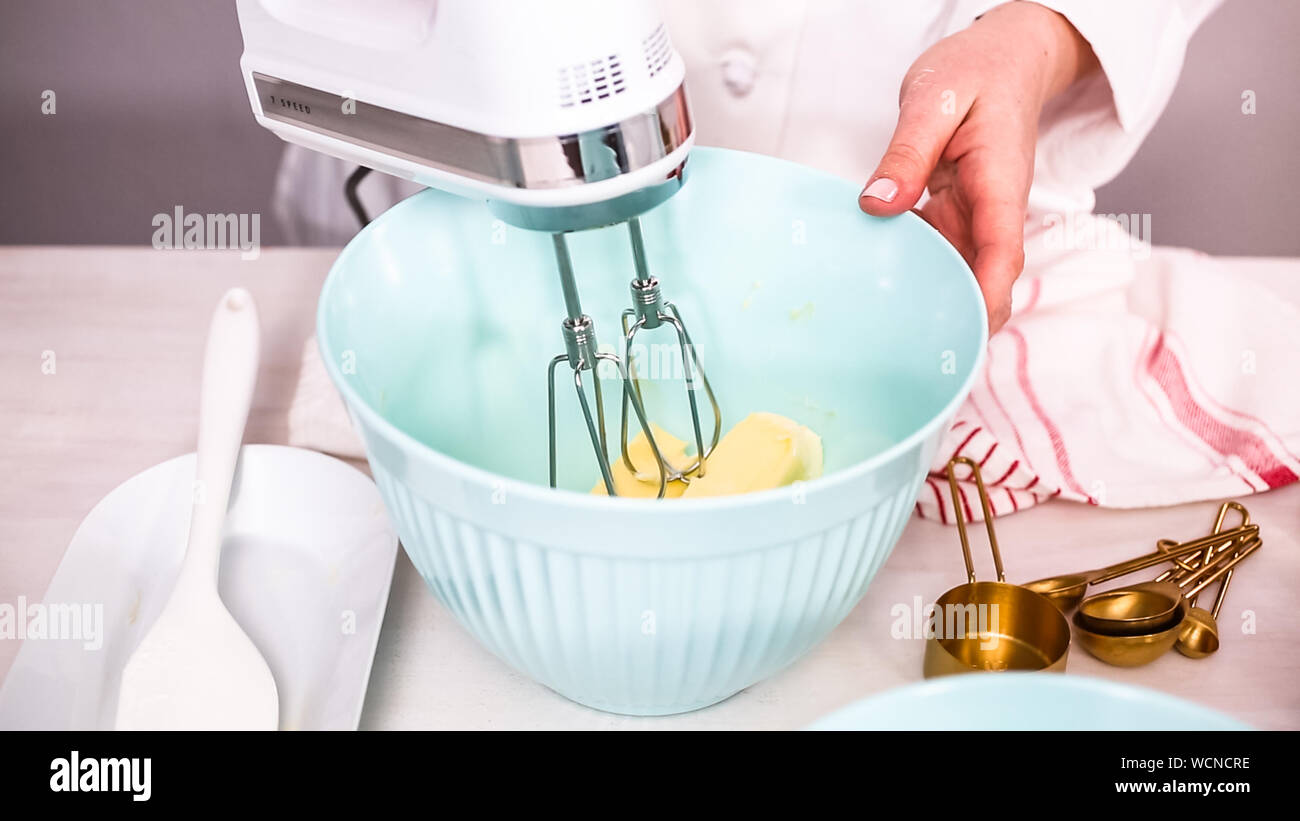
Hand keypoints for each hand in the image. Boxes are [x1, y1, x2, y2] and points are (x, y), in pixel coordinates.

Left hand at [859, 1, 1097, 331]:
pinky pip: (939, 255)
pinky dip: (914, 273)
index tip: (962, 335)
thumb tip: (878, 203)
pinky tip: (875, 286)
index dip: (985, 299)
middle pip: (984, 281)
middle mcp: (993, 210)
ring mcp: (975, 218)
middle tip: (905, 354)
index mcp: (999, 184)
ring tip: (883, 334)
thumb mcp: (933, 99)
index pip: (1002, 254)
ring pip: (960, 275)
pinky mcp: (957, 216)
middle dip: (956, 321)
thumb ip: (907, 151)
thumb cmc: (976, 71)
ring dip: (931, 303)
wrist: (1005, 57)